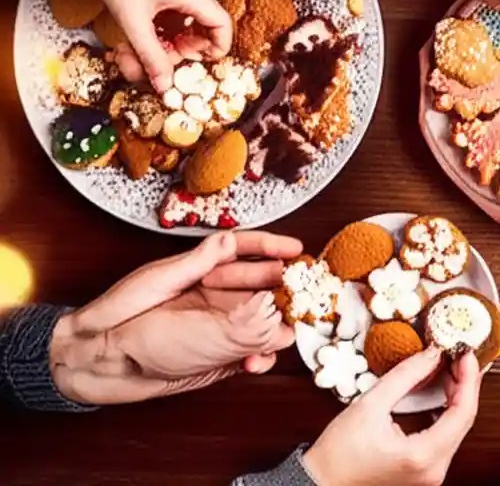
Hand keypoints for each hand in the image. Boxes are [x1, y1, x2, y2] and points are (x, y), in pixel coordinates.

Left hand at [48, 231, 302, 404]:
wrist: (93, 354)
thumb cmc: (116, 310)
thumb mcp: (157, 281)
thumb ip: (196, 263)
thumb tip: (228, 239)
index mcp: (200, 270)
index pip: (243, 251)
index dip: (271, 248)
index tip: (295, 249)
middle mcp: (213, 294)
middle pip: (259, 284)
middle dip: (284, 285)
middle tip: (305, 289)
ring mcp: (217, 324)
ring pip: (260, 319)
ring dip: (277, 324)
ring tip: (289, 328)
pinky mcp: (216, 353)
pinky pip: (247, 352)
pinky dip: (259, 357)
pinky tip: (260, 360)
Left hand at [102, 0, 231, 91]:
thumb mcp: (134, 24)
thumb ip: (150, 56)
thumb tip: (164, 85)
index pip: (221, 22)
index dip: (219, 45)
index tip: (205, 61)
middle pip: (209, 22)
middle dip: (194, 45)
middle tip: (175, 56)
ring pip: (194, 18)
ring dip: (182, 37)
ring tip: (162, 46)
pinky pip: (181, 10)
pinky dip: (173, 26)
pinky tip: (155, 32)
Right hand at [303, 349, 482, 485]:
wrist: (320, 483)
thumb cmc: (338, 453)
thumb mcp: (370, 404)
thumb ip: (406, 376)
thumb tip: (432, 354)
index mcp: (422, 456)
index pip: (463, 412)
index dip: (468, 378)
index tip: (466, 353)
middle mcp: (433, 470)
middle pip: (464, 420)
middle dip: (465, 384)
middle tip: (460, 355)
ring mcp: (431, 475)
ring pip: (457, 429)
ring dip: (458, 397)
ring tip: (453, 368)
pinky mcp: (425, 473)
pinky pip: (446, 439)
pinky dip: (448, 413)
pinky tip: (444, 393)